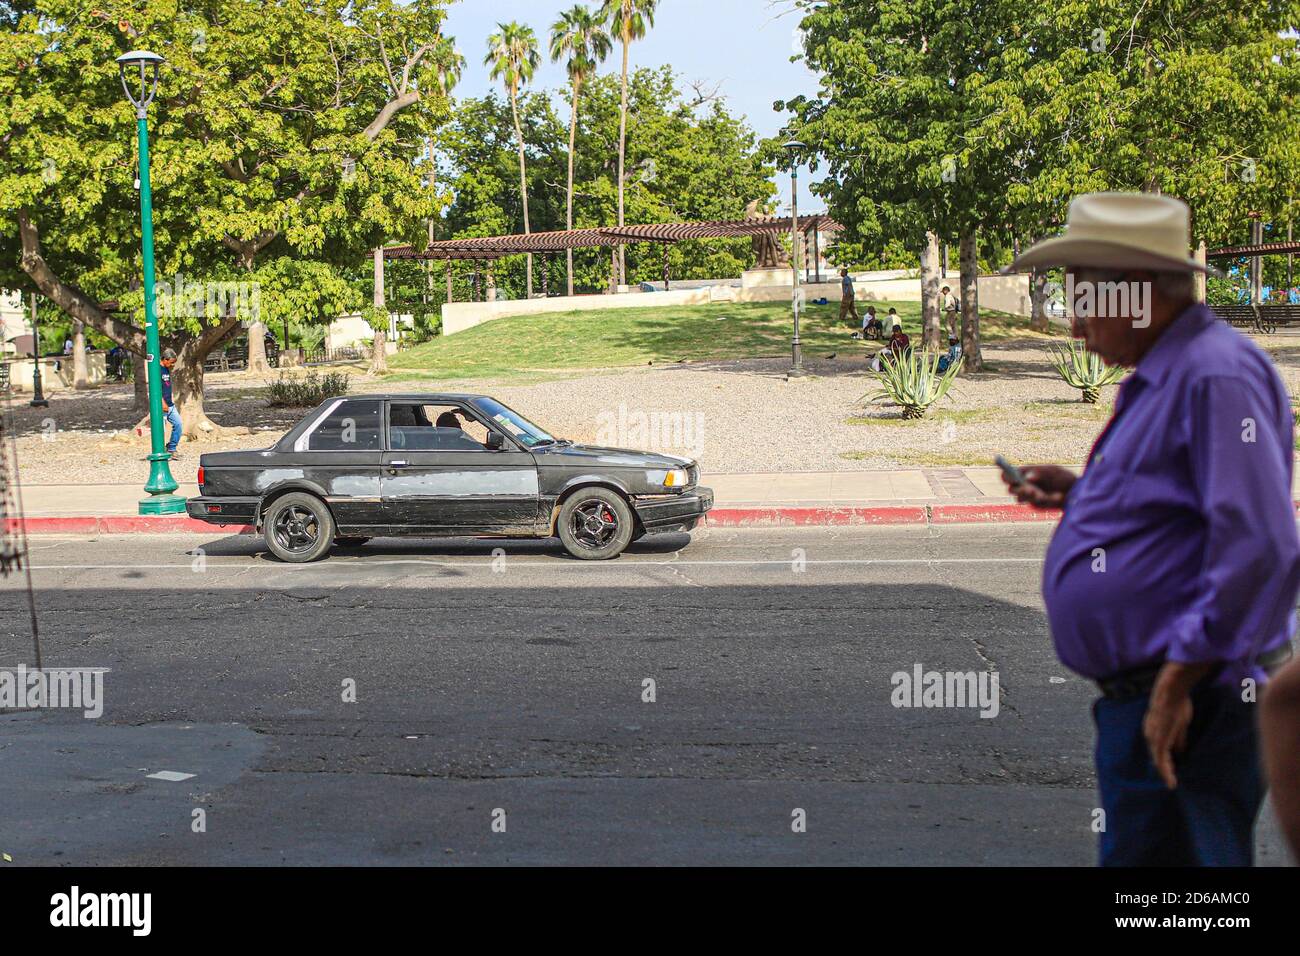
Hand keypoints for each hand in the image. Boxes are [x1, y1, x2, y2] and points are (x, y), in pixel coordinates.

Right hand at [1004, 464, 1075, 508]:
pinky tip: (1057, 496)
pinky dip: (1047, 500)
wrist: (1075, 491)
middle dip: (1019, 490)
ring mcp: (1028, 496)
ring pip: (1020, 498)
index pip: (1007, 475)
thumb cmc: (1062, 477)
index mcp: (1023, 472)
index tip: (1011, 478)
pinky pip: (1035, 504)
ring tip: (1045, 495)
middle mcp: (1022, 484)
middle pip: (1011, 489)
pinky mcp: (1036, 505)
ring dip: (1032, 496)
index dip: (1006, 477)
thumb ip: (1040, 473)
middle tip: (1029, 490)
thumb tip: (1028, 477)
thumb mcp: (1052, 472)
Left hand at [1143, 662, 1211, 788]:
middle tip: (1170, 782)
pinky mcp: (1159, 740)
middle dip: (1164, 769)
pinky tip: (1171, 781)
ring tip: (1171, 784)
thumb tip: (1180, 752)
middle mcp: (1150, 735)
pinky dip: (1166, 772)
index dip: (1164, 760)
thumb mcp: (1180, 723)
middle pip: (1156, 756)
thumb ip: (1178, 738)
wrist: (1171, 691)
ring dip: (1165, 773)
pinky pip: (1162, 760)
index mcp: (1154, 730)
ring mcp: (1153, 737)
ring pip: (1158, 760)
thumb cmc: (1177, 702)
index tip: (1170, 770)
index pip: (1158, 749)